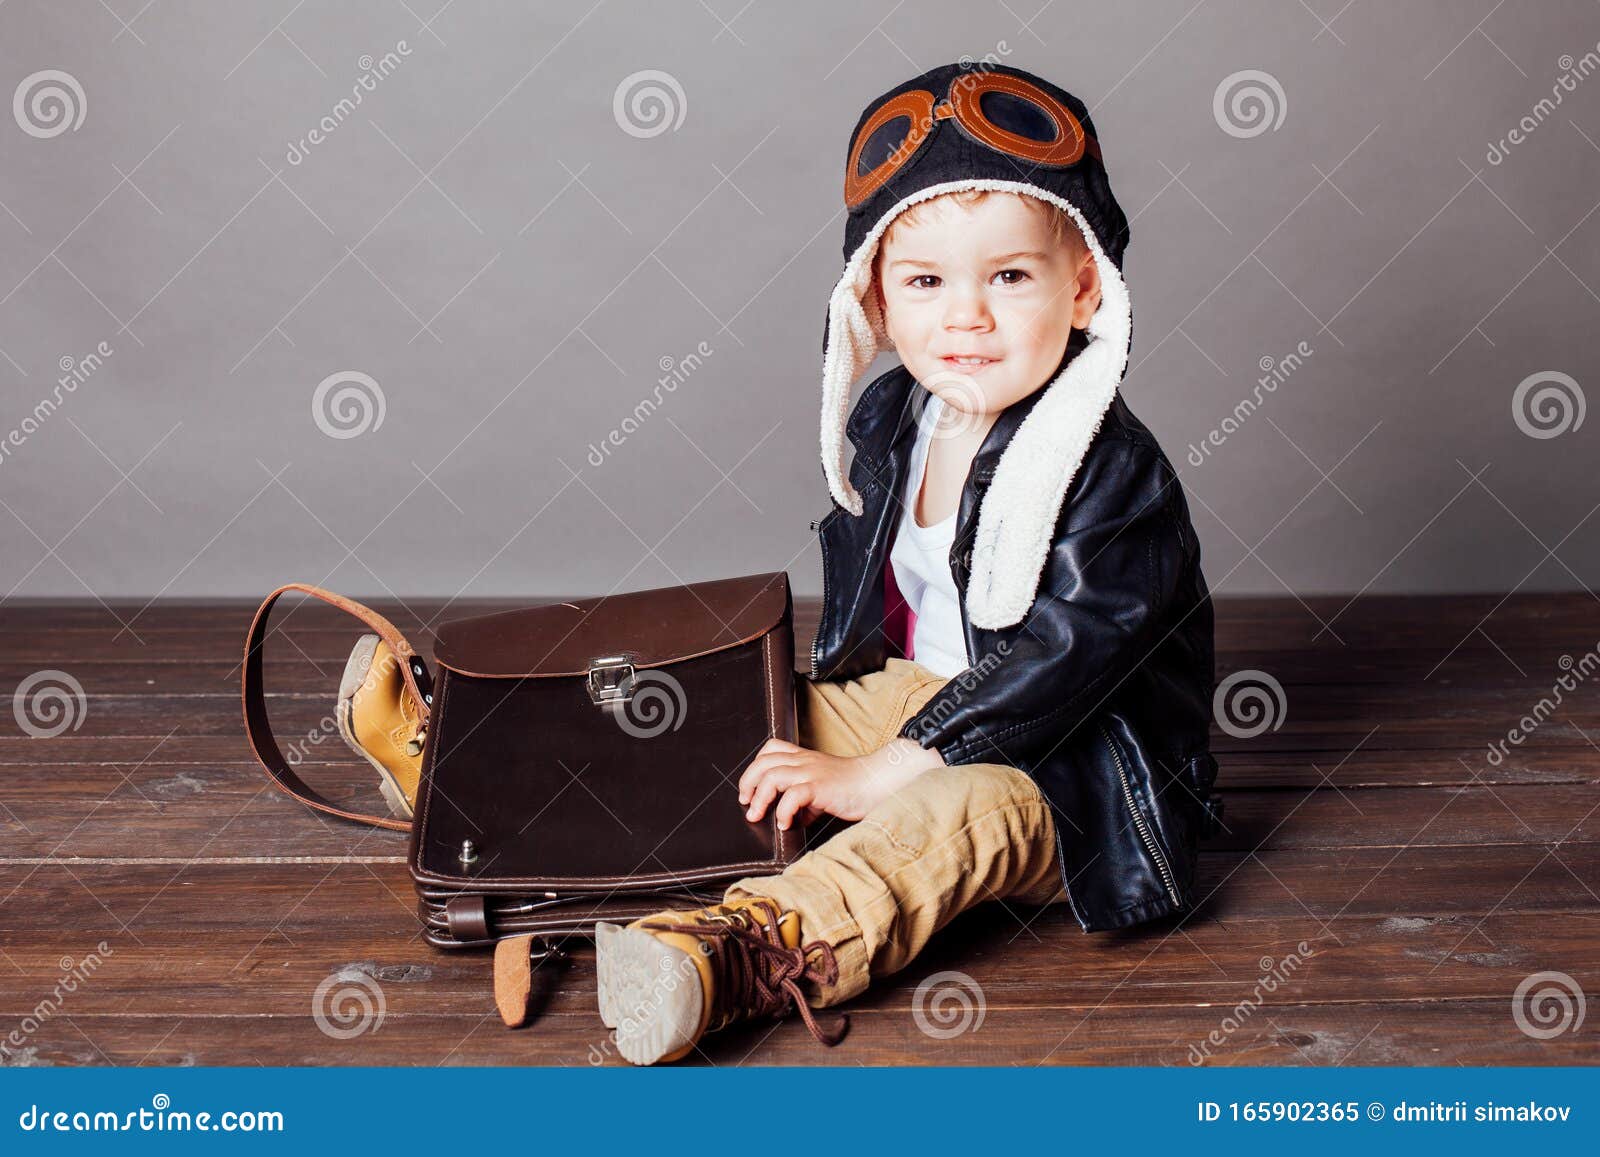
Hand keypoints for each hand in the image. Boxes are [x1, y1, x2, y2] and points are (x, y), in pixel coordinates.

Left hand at [737, 736, 945, 829]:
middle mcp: (804, 761)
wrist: (877, 783)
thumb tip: (793, 819)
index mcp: (803, 758)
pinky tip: (785, 824)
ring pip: (772, 776)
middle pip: (763, 762)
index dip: (755, 767)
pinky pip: (792, 795)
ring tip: (759, 816)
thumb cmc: (852, 788)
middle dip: (748, 783)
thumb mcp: (823, 791)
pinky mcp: (820, 786)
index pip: (770, 749)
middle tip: (748, 804)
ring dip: (759, 798)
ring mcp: (811, 772)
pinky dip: (783, 811)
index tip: (751, 790)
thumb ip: (806, 802)